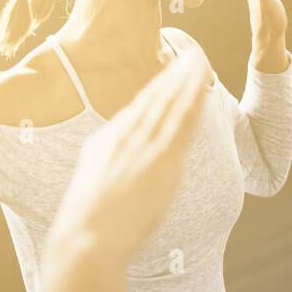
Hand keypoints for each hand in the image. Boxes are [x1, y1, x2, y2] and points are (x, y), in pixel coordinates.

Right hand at [51, 52, 211, 260]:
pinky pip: (182, 120)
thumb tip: (117, 163)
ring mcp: (144, 145)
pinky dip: (193, 98)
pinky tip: (204, 83)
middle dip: (174, 74)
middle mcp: (125, 136)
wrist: (87, 238)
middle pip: (154, 98)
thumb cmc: (88, 224)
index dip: (157, 87)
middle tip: (190, 52)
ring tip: (199, 58)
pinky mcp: (162, 158)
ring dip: (186, 78)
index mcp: (107, 142)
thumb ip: (108, 168)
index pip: (138, 108)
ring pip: (170, 103)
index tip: (170, 72)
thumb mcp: (92, 186)